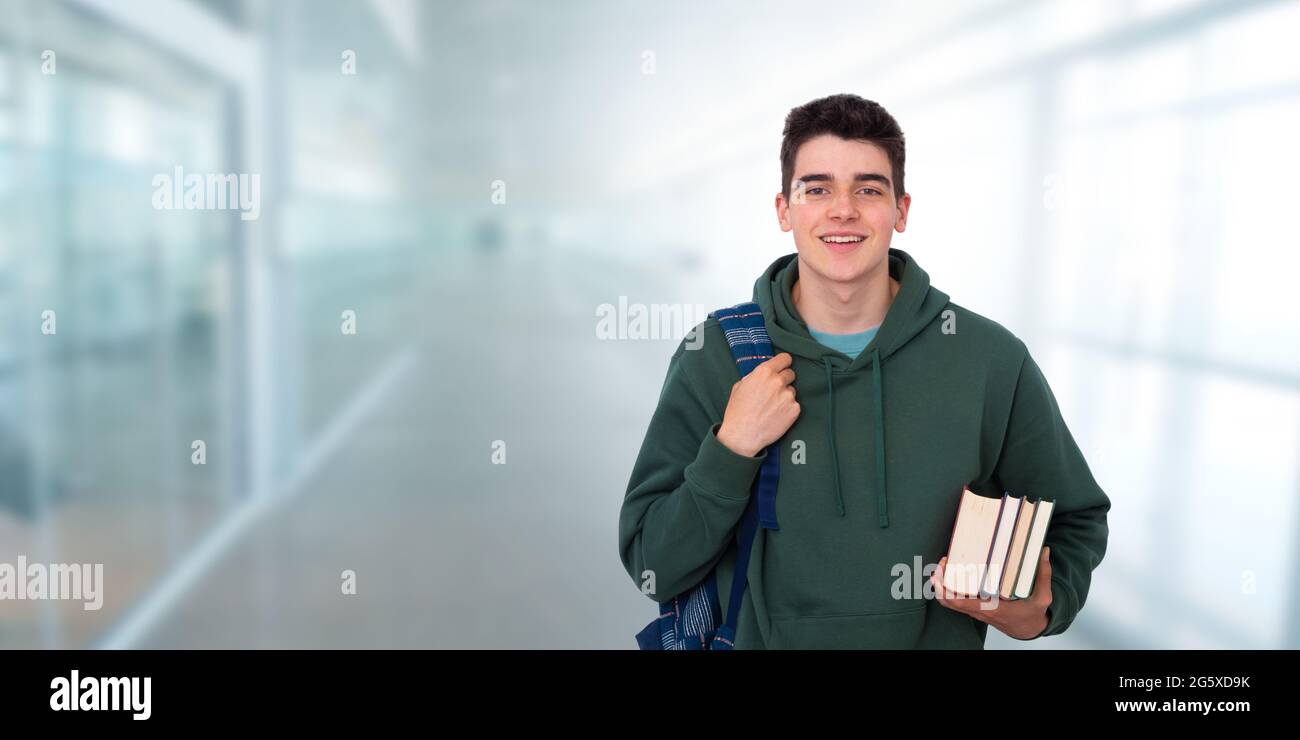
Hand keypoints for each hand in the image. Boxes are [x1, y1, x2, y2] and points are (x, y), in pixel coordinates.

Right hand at [716, 352, 799, 456]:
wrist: (742, 435)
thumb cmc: (738, 412)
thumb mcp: (740, 387)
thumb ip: (755, 377)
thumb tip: (764, 375)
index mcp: (764, 372)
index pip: (785, 358)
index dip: (783, 363)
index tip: (783, 367)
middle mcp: (778, 381)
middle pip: (790, 374)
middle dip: (784, 380)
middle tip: (774, 391)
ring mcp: (788, 396)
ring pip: (792, 390)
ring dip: (785, 396)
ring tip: (772, 407)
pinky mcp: (795, 410)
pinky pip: (794, 405)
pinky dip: (788, 409)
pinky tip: (776, 416)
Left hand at [931, 546, 1052, 640]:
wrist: (1029, 630)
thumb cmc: (1032, 615)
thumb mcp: (1043, 597)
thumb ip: (1043, 574)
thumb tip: (1045, 553)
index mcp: (992, 608)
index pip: (961, 602)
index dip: (946, 589)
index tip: (943, 571)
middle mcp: (980, 611)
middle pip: (948, 601)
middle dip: (939, 583)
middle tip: (942, 563)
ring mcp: (976, 611)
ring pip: (950, 602)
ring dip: (943, 585)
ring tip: (945, 565)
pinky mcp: (976, 609)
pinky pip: (957, 601)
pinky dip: (950, 589)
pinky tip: (953, 574)